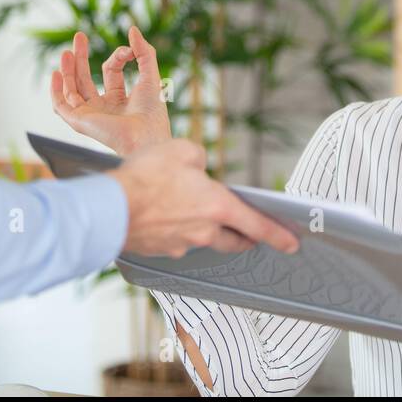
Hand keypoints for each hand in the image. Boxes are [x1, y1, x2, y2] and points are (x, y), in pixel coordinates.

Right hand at [51, 25, 170, 156]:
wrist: (146, 135)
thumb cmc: (152, 112)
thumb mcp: (150, 75)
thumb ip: (144, 52)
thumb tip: (133, 29)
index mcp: (120, 99)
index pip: (110, 71)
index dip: (117, 56)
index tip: (128, 51)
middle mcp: (103, 108)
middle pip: (85, 79)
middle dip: (81, 57)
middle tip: (79, 36)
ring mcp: (90, 114)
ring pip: (71, 89)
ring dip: (68, 70)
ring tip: (67, 51)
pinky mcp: (79, 121)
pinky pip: (60, 106)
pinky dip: (56, 90)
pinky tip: (56, 73)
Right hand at [111, 139, 299, 257]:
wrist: (109, 207)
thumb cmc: (146, 176)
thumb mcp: (182, 150)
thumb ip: (198, 159)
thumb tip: (197, 167)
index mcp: (218, 207)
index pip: (257, 225)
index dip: (278, 235)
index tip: (292, 243)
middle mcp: (204, 231)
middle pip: (233, 240)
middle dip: (242, 238)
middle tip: (247, 234)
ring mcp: (181, 245)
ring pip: (201, 239)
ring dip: (201, 228)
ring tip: (185, 209)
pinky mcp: (159, 251)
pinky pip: (175, 241)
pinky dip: (174, 231)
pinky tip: (160, 215)